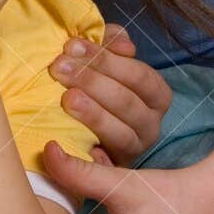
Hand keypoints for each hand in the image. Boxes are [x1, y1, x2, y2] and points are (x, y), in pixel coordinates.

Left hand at [49, 24, 171, 165]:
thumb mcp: (105, 58)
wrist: (79, 131)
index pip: (139, 75)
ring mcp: (133, 149)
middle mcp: (150, 124)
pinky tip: (63, 144)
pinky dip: (88, 156)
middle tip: (59, 68)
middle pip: (128, 102)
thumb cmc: (96, 84)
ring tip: (67, 99)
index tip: (72, 47)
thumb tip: (123, 45)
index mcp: (155, 95)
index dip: (106, 59)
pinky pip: (104, 166)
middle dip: (92, 82)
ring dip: (92, 114)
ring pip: (121, 133)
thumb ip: (112, 43)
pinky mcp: (114, 171)